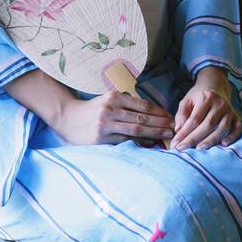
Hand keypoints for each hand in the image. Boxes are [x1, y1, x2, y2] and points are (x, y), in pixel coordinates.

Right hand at [51, 92, 175, 146]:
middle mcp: (111, 109)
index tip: (170, 116)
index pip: (142, 105)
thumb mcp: (108, 100)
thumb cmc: (93, 110)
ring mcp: (105, 124)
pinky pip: (125, 141)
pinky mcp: (101, 138)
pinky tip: (150, 144)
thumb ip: (126, 105)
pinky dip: (139, 142)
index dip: (159, 111)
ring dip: (154, 133)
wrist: (68, 118)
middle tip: (174, 128)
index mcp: (114, 97)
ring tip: (167, 136)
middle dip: (161, 123)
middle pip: (142, 117)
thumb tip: (151, 114)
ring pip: (135, 129)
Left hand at [170, 81, 241, 150]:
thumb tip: (178, 130)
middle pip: (208, 125)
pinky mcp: (236, 116)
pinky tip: (224, 145)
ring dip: (211, 140)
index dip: (185, 133)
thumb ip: (181, 114)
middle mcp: (220, 103)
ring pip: (222, 128)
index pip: (194, 119)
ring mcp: (230, 110)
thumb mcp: (187, 100)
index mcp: (206, 98)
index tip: (176, 144)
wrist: (215, 86)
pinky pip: (237, 128)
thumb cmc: (198, 96)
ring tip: (199, 149)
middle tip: (184, 149)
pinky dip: (232, 137)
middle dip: (195, 138)